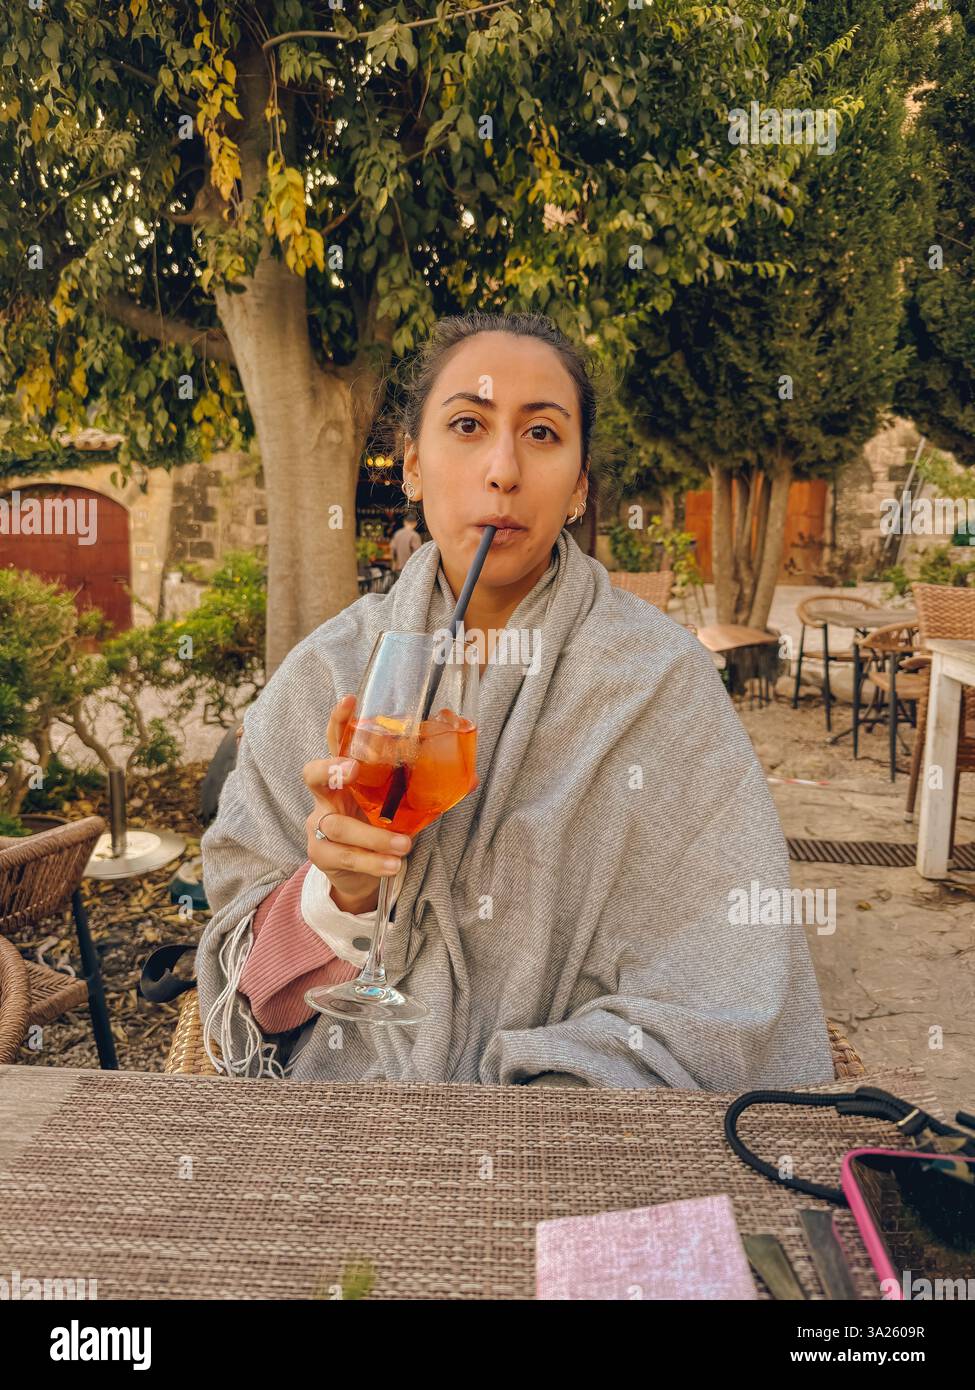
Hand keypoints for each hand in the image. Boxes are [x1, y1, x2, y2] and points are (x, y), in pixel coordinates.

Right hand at [303, 694, 411, 913]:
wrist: (362, 877)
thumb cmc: (382, 829)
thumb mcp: (401, 807)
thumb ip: (425, 791)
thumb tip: (471, 777)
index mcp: (347, 776)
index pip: (337, 741)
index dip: (339, 721)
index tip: (350, 700)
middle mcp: (328, 797)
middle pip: (313, 775)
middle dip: (330, 769)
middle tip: (353, 770)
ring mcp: (319, 826)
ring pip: (337, 825)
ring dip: (373, 835)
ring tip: (403, 845)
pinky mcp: (321, 854)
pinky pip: (343, 855)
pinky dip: (371, 860)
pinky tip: (392, 864)